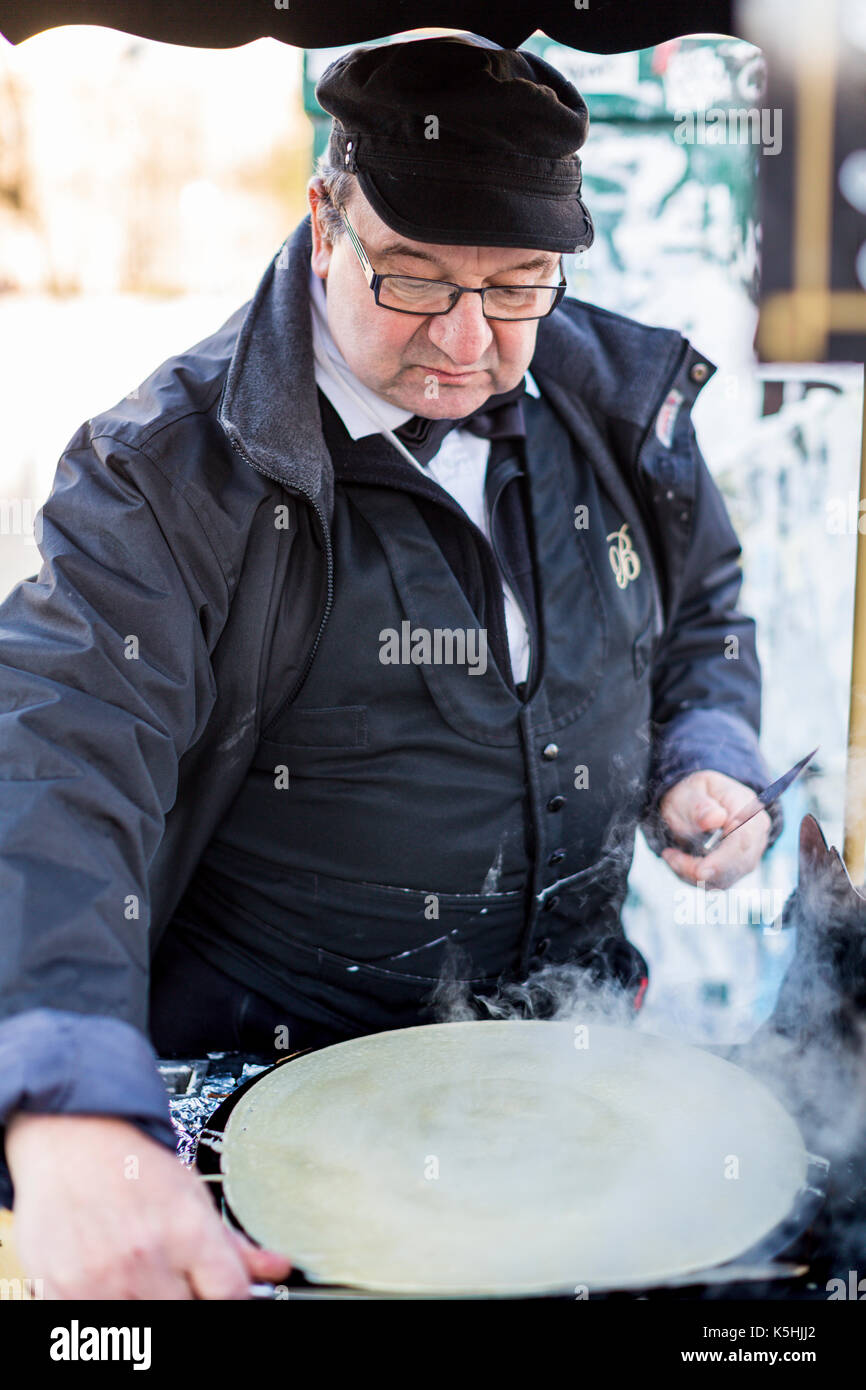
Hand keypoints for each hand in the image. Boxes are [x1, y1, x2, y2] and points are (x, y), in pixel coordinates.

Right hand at [5, 1112, 291, 1299]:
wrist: (71, 1140)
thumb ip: (232, 1241)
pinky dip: (108, 1303)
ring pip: (145, 1320)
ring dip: (147, 1299)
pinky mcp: (65, 1292)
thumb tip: (275, 1267)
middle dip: (188, 1295)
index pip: (232, 1295)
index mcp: (187, 1230)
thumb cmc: (132, 1163)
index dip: (231, 1294)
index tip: (222, 1289)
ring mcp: (103, 1280)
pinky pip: (98, 1321)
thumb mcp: (191, 1193)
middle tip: (175, 1274)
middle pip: (190, 1311)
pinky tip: (108, 1278)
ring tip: (138, 1271)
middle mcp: (147, 1258)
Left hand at [658, 769, 770, 889]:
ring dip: (692, 873)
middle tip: (671, 857)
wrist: (692, 803)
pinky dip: (692, 877)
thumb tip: (716, 818)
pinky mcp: (735, 869)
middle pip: (739, 864)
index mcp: (748, 808)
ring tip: (672, 855)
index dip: (724, 860)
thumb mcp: (689, 793)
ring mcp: (748, 853)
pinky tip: (678, 861)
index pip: (745, 839)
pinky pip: (715, 883)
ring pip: (725, 878)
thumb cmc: (692, 795)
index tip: (699, 871)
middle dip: (702, 869)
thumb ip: (700, 806)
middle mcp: (755, 834)